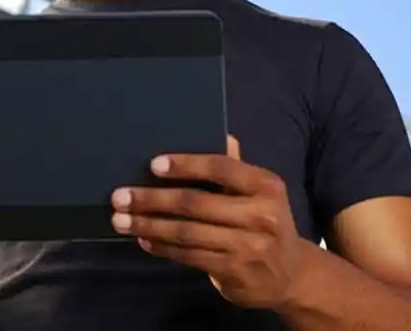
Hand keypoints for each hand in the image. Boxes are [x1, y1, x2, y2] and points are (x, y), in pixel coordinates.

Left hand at [110, 136, 311, 310]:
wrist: (290, 276)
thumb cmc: (265, 223)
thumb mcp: (260, 193)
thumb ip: (236, 169)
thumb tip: (223, 134)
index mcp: (266, 186)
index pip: (222, 168)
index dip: (186, 165)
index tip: (153, 164)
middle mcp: (260, 215)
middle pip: (196, 203)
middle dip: (153, 199)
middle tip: (120, 196)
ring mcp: (247, 246)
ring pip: (186, 233)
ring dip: (149, 225)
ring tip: (120, 220)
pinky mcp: (233, 271)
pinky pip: (188, 256)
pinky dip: (161, 246)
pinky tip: (143, 238)